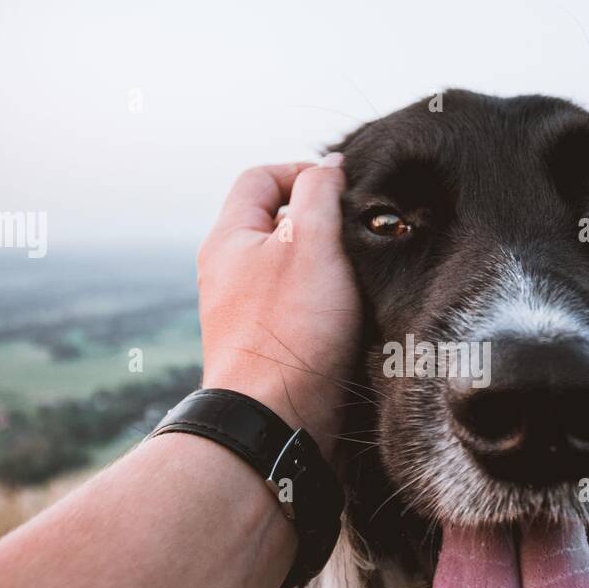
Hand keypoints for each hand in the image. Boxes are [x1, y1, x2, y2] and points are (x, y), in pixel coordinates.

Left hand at [198, 155, 361, 460]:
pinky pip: (295, 309)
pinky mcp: (264, 348)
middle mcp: (227, 273)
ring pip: (290, 269)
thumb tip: (329, 166)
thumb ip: (321, 194)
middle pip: (276, 223)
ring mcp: (243, 313)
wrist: (274, 421)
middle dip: (320, 224)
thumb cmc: (293, 330)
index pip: (260, 178)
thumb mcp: (312, 244)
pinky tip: (351, 319)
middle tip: (358, 238)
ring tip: (360, 280)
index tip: (344, 193)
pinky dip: (323, 305)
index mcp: (229, 239)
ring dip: (326, 268)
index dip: (304, 173)